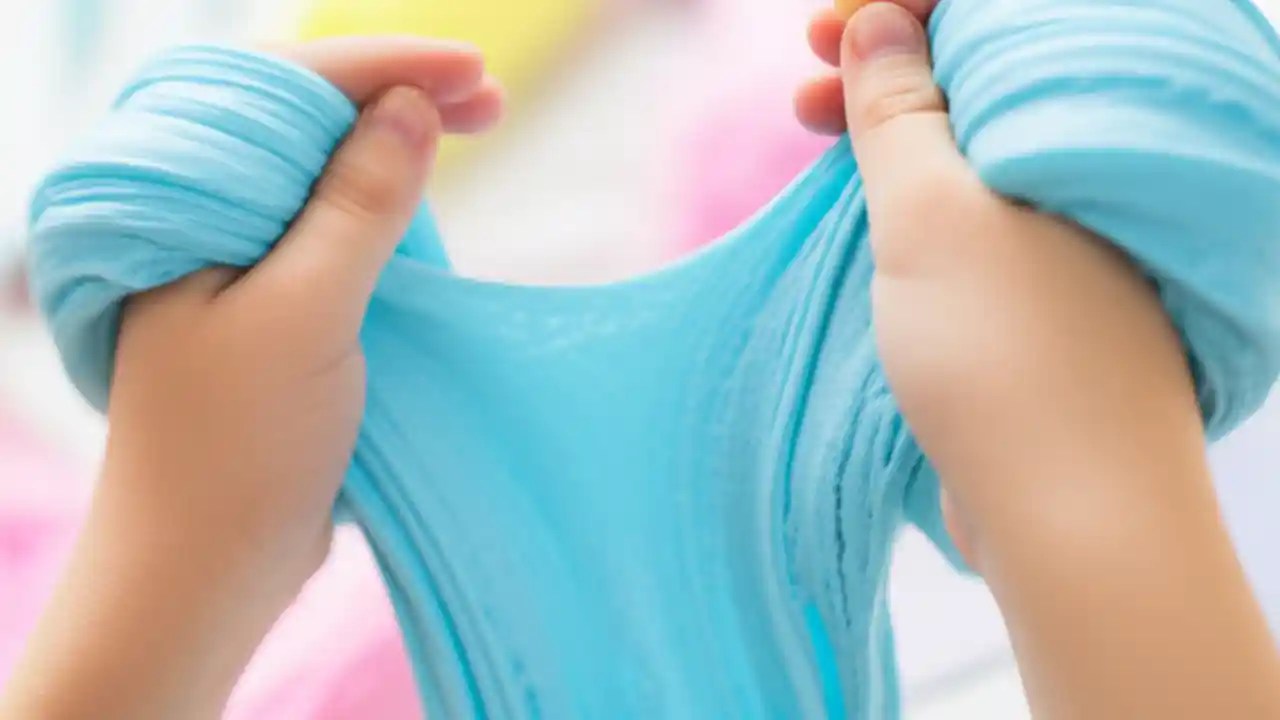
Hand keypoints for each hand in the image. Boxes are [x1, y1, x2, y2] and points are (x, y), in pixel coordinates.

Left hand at [106, 39, 502, 584]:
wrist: (207, 564)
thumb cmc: (239, 445)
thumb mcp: (304, 316)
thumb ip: (356, 208)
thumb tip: (408, 106)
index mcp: (186, 204)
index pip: (285, 94)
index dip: (384, 68)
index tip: (475, 71)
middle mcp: (208, 218)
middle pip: (308, 120)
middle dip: (399, 97)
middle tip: (492, 100)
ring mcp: (244, 260)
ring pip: (327, 171)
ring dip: (400, 145)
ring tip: (475, 126)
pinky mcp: (278, 303)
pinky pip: (336, 225)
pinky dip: (389, 204)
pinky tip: (428, 195)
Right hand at [795, 2, 1196, 565]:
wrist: (1074, 516)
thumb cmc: (1010, 357)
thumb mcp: (931, 217)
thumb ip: (901, 110)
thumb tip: (880, 21)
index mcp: (1088, 126)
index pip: (1001, 22)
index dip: (905, 9)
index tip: (825, 24)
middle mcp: (1089, 165)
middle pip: (982, 72)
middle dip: (887, 58)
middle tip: (806, 72)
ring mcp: (1067, 226)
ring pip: (969, 140)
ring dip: (890, 121)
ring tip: (810, 119)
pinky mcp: (1040, 281)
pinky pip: (971, 201)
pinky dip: (913, 183)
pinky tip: (861, 186)